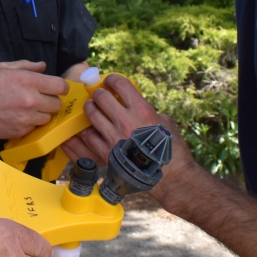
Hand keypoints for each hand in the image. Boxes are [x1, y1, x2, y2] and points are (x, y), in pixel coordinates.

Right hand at [0, 60, 67, 139]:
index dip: (60, 87)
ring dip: (41, 114)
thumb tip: (42, 66)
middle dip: (50, 100)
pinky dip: (30, 124)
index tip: (55, 88)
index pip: (60, 86)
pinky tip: (18, 117)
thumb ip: (26, 66)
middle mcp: (31, 100)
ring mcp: (26, 118)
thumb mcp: (3, 68)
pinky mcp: (20, 132)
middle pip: (57, 104)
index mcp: (28, 81)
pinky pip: (34, 128)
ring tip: (27, 109)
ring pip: (47, 118)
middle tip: (39, 98)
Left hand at [58, 75, 198, 208]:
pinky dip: (85, 130)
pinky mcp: (106, 154)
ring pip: (91, 114)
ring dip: (89, 109)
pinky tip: (87, 129)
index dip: (111, 79)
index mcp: (142, 110)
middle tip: (98, 96)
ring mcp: (114, 138)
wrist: (170, 177)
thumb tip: (132, 103)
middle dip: (98, 93)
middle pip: (101, 97)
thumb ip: (146, 109)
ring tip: (91, 109)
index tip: (109, 81)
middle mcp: (126, 121)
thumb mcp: (164, 121)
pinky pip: (87, 137)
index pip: (120, 84)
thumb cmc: (170, 149)